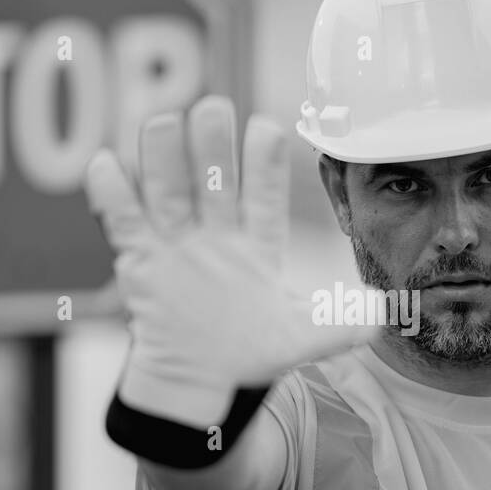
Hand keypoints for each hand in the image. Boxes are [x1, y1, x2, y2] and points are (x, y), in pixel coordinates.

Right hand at [85, 95, 372, 427]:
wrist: (200, 383)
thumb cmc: (250, 354)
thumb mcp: (299, 340)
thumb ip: (338, 326)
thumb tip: (383, 317)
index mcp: (258, 244)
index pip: (263, 196)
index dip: (263, 164)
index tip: (267, 127)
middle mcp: (217, 234)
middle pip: (211, 181)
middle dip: (210, 146)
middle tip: (212, 107)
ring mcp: (177, 244)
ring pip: (168, 191)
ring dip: (162, 158)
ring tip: (161, 120)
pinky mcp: (142, 262)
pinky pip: (125, 223)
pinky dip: (113, 195)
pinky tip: (106, 165)